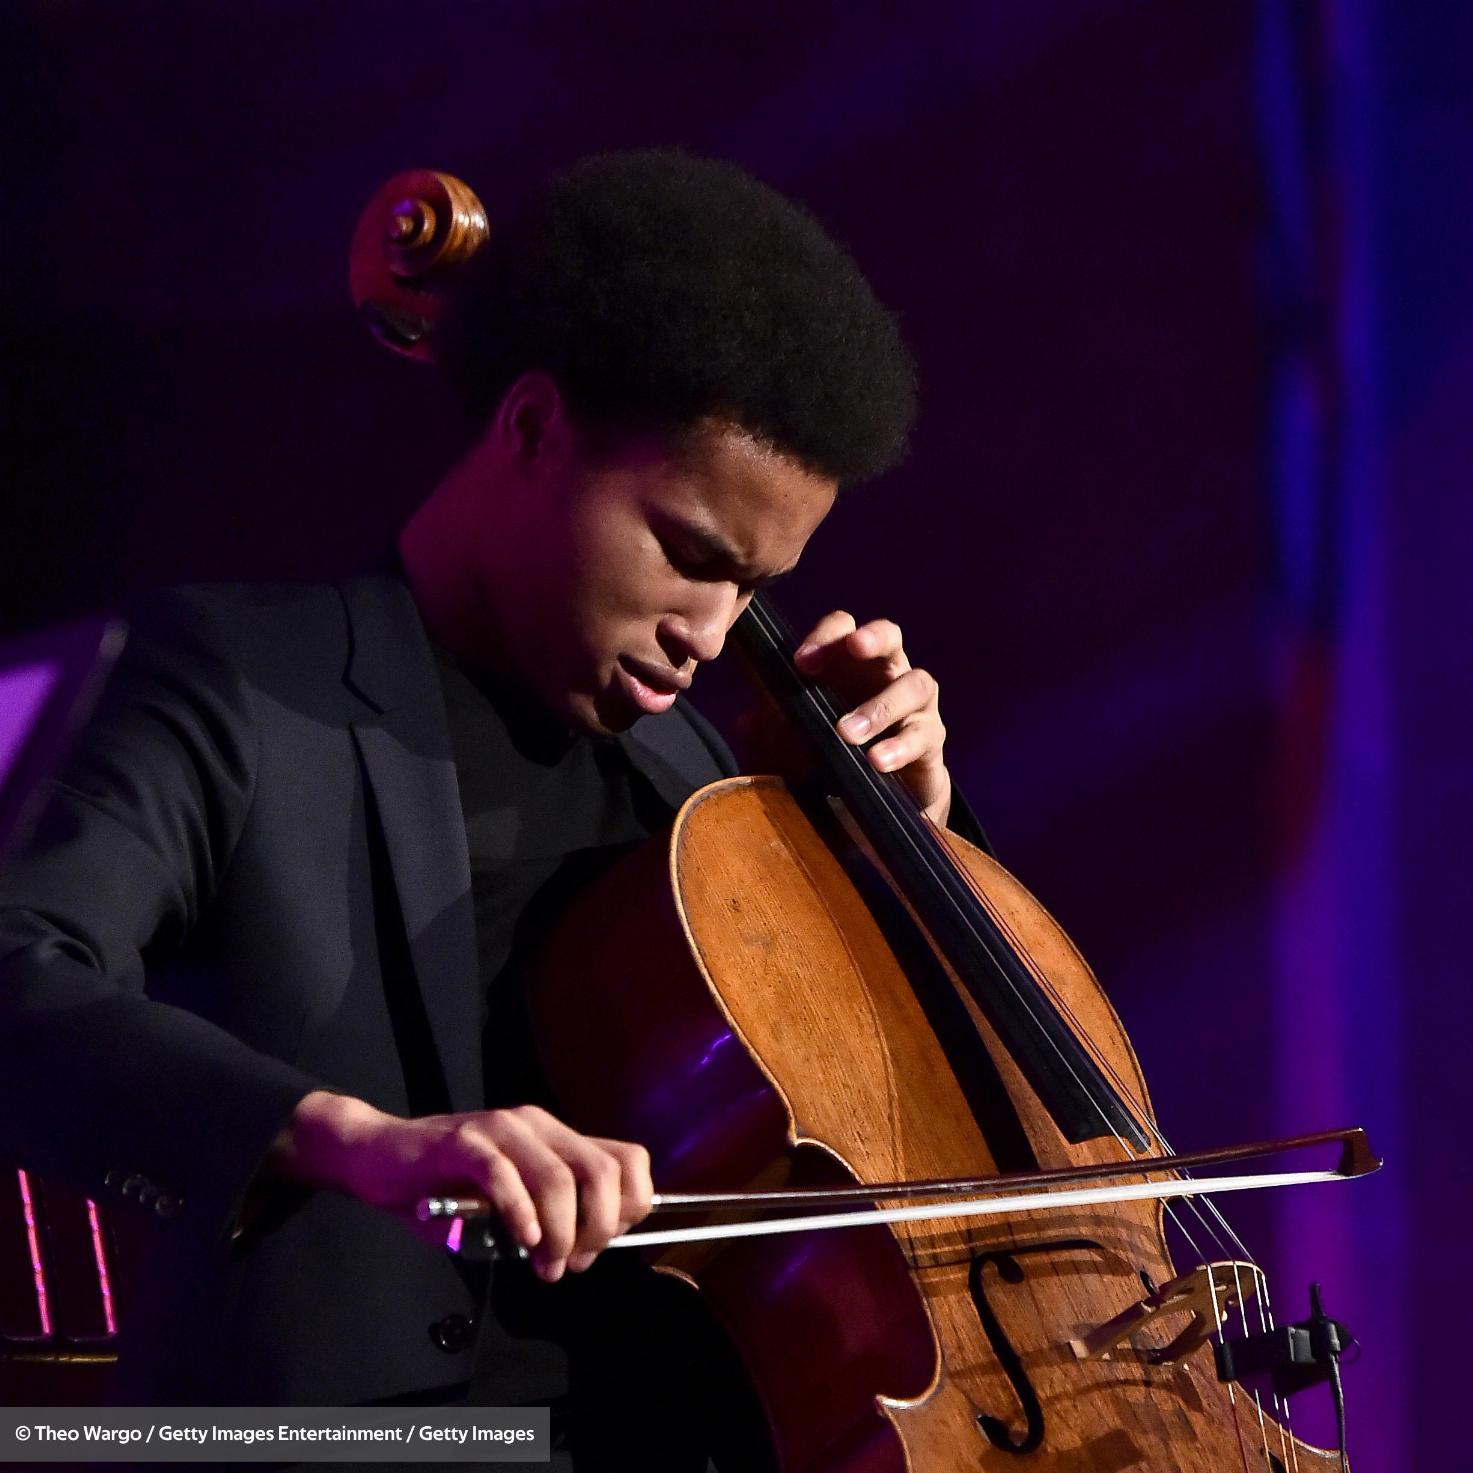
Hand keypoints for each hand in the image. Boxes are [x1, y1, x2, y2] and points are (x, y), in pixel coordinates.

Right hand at [266, 1092, 653, 1281]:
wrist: (380, 1158)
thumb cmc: (443, 1188)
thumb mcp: (509, 1204)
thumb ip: (545, 1216)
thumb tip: (582, 1251)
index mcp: (556, 1137)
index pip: (628, 1160)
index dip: (628, 1208)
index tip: (598, 1246)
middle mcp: (537, 1126)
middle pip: (602, 1171)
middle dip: (598, 1228)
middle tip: (571, 1263)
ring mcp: (501, 1130)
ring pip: (559, 1177)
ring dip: (560, 1232)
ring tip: (545, 1265)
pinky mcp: (463, 1143)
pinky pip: (503, 1175)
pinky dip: (520, 1212)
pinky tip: (522, 1239)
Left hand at [792, 611, 950, 826]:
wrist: (870, 808)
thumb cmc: (829, 757)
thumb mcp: (794, 741)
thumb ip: (771, 728)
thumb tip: (745, 723)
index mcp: (850, 666)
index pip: (843, 629)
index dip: (826, 636)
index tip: (801, 662)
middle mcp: (886, 676)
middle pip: (890, 636)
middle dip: (873, 637)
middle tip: (854, 647)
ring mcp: (914, 707)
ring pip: (915, 686)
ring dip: (880, 706)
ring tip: (847, 733)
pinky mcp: (929, 743)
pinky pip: (923, 736)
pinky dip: (899, 746)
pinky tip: (876, 761)